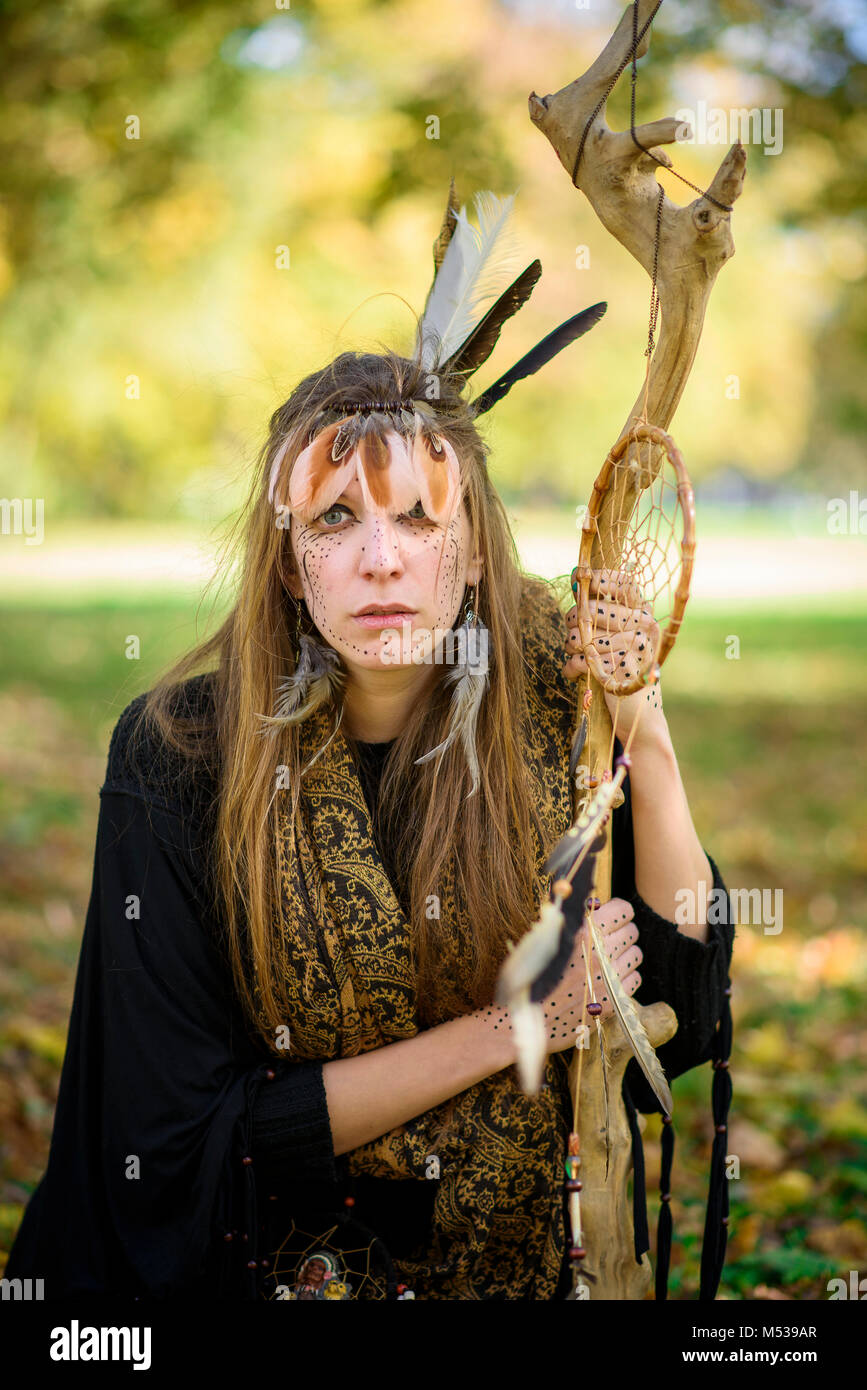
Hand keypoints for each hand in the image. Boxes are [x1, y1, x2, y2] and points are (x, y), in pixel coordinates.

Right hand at [539, 897, 641, 1054]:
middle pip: (632, 931)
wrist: (521, 1018)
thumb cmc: (527, 976)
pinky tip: (609, 980)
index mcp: (582, 932)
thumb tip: (581, 902)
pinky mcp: (613, 1002)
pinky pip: (635, 980)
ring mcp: (608, 979)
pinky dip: (626, 978)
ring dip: (624, 955)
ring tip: (607, 960)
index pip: (622, 910)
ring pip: (636, 955)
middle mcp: (599, 953)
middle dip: (621, 932)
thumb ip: (563, 919)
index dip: (617, 912)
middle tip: (607, 939)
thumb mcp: (540, 938)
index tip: (610, 917)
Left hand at [562, 567, 665, 745]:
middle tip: (573, 636)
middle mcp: (644, 626)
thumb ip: (602, 611)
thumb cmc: (624, 671)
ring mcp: (634, 648)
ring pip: (579, 635)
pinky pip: (579, 660)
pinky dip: (570, 668)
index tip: (581, 582)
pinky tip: (575, 672)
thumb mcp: (620, 637)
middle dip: (571, 621)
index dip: (597, 578)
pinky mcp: (619, 671)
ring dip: (569, 646)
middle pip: (589, 609)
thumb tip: (575, 575)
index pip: (622, 582)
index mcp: (645, 615)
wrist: (642, 717)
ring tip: (575, 655)